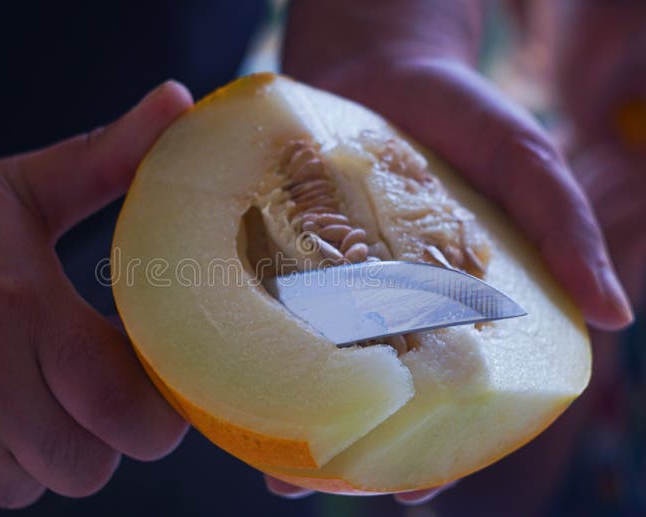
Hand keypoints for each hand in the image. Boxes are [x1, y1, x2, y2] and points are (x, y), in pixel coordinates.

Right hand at [0, 81, 192, 515]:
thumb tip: (177, 105)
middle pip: (92, 463)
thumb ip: (107, 159)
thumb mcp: (18, 193)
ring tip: (17, 391)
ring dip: (43, 450)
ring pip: (39, 487)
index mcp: (21, 312)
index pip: (128, 406)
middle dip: (101, 432)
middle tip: (81, 384)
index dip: (156, 408)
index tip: (150, 381)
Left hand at [278, 0, 632, 504]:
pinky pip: (256, 304)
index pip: (440, 399)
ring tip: (254, 454)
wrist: (380, 62)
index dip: (429, 449)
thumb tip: (617, 315)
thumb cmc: (461, 119)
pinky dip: (242, 336)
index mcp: (445, 311)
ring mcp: (322, 285)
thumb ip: (564, 231)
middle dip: (336, 448)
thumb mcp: (524, 165)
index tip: (411, 489)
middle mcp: (379, 310)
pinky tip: (219, 368)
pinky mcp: (275, 252)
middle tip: (302, 486)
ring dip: (277, 411)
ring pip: (300, 365)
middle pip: (360, 398)